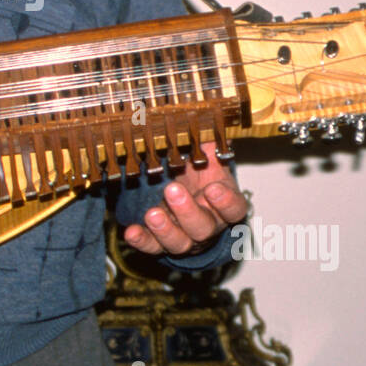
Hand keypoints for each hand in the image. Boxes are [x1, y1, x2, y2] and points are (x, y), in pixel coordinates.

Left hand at [122, 145, 248, 257]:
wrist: (189, 197)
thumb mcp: (206, 158)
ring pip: (179, 243)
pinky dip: (142, 241)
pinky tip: (131, 232)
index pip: (234, 209)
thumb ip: (207, 143)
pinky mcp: (162, 243)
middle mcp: (207, 224)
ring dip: (165, 229)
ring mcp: (185, 237)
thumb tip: (206, 118)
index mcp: (224, 204)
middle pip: (203, 227)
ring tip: (152, 214)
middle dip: (187, 211)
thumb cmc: (201, 177)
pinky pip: (153, 247)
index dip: (225, 202)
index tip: (213, 188)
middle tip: (172, 190)